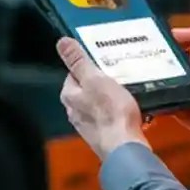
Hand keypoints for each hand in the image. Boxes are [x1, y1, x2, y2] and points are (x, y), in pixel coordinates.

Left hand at [57, 38, 149, 159]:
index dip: (88, 65)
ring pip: (98, 102)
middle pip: (86, 88)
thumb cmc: (111, 113)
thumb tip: (62, 43)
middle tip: (117, 74)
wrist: (125, 146)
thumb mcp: (95, 78)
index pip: (73, 73)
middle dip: (101, 81)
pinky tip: (128, 109)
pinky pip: (108, 115)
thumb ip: (78, 60)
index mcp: (69, 96)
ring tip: (125, 91)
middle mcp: (75, 112)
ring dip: (110, 96)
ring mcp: (88, 124)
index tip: (102, 62)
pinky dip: (117, 110)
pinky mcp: (103, 133)